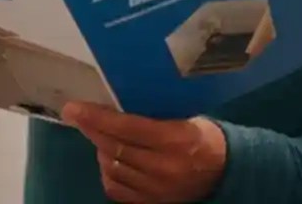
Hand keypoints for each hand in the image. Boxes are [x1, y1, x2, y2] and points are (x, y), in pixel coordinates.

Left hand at [62, 102, 226, 203]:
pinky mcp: (152, 203)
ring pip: (112, 168)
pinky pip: (117, 189)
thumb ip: (152, 116)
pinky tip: (109, 160)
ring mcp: (156, 190)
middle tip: (76, 116)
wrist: (228, 172)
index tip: (73, 108)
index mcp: (175, 140)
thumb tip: (114, 106)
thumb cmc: (206, 136)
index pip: (126, 128)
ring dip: (100, 150)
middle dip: (90, 129)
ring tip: (99, 137)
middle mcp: (163, 167)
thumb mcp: (187, 118)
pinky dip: (107, 172)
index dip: (96, 117)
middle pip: (114, 148)